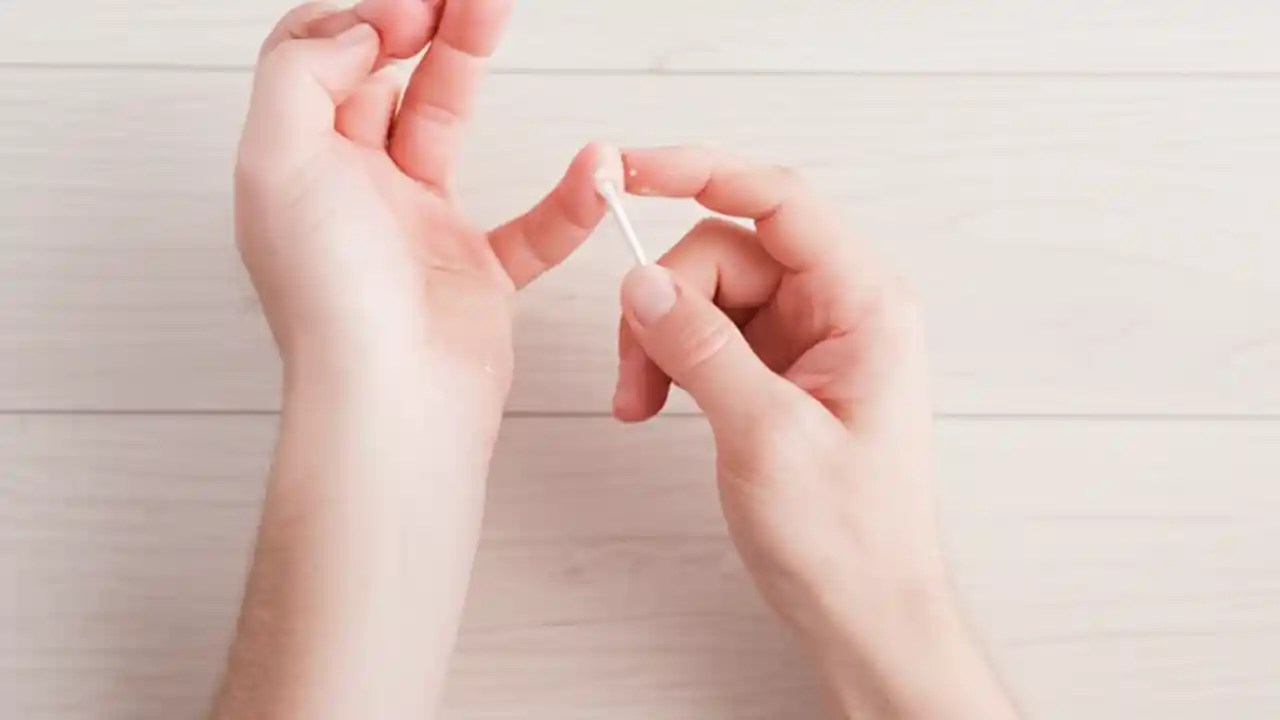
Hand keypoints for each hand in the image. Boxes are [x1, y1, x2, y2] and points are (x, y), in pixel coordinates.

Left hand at [236, 0, 611, 413]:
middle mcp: (352, 188)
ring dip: (473, 66)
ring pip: (446, 124)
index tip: (412, 7)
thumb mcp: (277, 161)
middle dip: (429, 23)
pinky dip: (566, 197)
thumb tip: (356, 31)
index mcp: (299, 162)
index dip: (363, 18)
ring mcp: (415, 226)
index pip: (322, 61)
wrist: (392, 403)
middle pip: (389, 78)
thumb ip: (303, 73)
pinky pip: (530, 223)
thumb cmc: (332, 300)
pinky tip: (593, 166)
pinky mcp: (474, 270)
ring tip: (500, 11)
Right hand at [614, 147, 1016, 718]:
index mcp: (863, 305)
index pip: (779, 202)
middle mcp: (838, 309)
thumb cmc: (847, 537)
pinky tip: (653, 404)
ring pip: (706, 293)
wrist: (863, 610)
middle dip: (664, 300)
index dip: (700, 172)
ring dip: (659, 338)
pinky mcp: (776, 370)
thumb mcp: (766, 436)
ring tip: (639, 403)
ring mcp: (805, 339)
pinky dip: (670, 361)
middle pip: (727, 251)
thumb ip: (701, 348)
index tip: (629, 168)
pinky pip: (708, 333)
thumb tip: (641, 282)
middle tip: (634, 372)